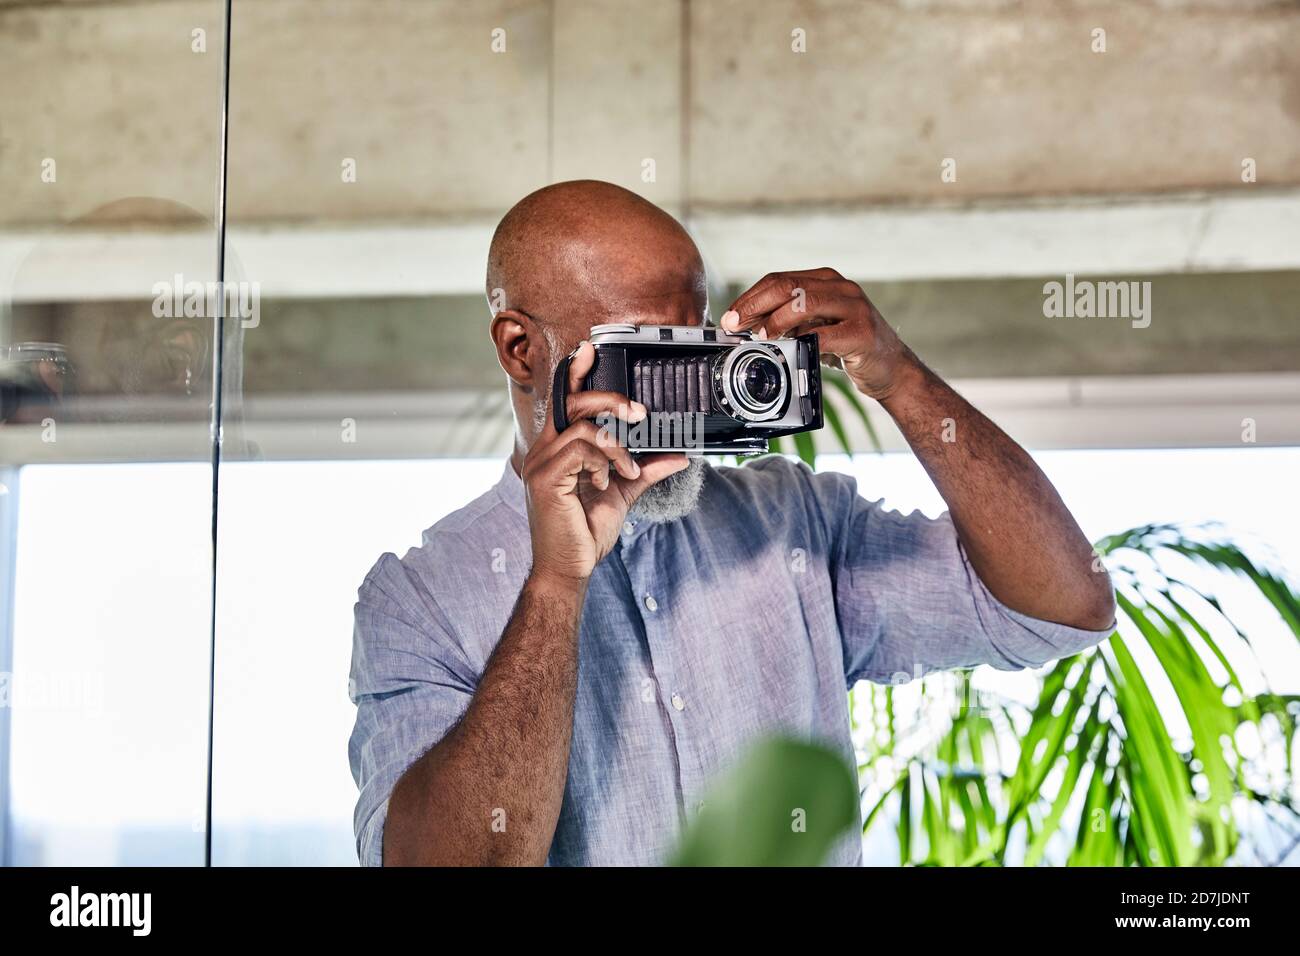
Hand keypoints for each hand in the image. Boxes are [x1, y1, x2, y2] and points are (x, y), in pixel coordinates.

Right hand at [522, 341, 688, 584]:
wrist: (569, 568)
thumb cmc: (585, 532)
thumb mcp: (622, 493)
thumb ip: (646, 470)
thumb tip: (678, 455)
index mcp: (558, 448)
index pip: (564, 401)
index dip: (575, 373)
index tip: (589, 350)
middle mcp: (545, 450)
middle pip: (574, 402)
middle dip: (610, 400)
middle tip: (639, 413)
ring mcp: (541, 462)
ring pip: (583, 427)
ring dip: (617, 446)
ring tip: (627, 470)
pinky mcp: (545, 477)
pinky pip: (581, 449)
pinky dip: (605, 461)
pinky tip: (607, 482)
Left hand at [722, 267, 915, 400]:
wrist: (891, 368)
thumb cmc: (849, 346)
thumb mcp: (816, 326)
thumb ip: (788, 320)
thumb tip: (746, 324)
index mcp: (826, 280)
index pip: (779, 279)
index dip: (750, 297)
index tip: (730, 316)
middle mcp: (841, 287)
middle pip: (788, 286)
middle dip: (754, 306)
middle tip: (734, 325)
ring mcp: (855, 308)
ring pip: (804, 303)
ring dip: (775, 321)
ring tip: (760, 337)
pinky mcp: (862, 333)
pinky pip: (825, 335)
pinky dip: (801, 342)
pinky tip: (789, 350)